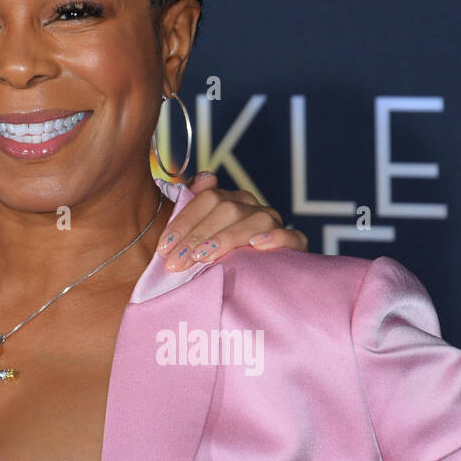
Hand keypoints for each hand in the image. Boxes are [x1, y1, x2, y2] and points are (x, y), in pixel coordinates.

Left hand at [155, 172, 307, 271]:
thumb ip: (192, 207)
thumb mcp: (199, 238)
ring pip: (256, 220)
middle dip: (197, 236)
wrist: (257, 282)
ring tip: (203, 257)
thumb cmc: (218, 258)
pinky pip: (292, 236)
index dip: (182, 222)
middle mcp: (252, 207)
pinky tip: (257, 246)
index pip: (206, 199)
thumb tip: (204, 177)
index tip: (163, 248)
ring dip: (226, 238)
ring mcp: (275, 223)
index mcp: (229, 199)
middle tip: (176, 263)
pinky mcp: (296, 244)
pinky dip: (275, 238)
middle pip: (226, 209)